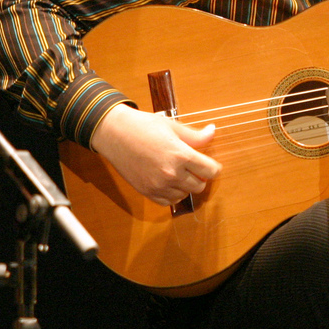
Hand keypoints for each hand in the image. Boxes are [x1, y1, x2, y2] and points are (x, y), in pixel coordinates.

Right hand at [90, 103, 221, 205]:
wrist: (114, 134)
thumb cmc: (144, 126)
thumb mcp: (173, 127)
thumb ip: (195, 136)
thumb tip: (213, 132)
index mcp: (181, 155)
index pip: (210, 171)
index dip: (214, 168)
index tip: (210, 164)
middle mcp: (171, 174)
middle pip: (200, 186)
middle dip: (201, 177)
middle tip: (195, 168)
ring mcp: (158, 185)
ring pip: (185, 195)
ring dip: (186, 186)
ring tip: (180, 173)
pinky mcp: (146, 192)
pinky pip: (168, 202)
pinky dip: (173, 194)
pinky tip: (170, 182)